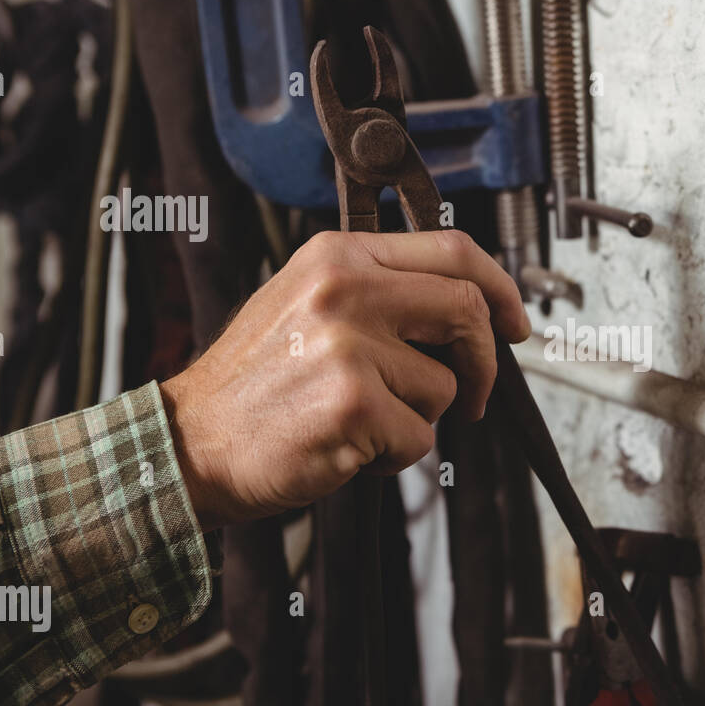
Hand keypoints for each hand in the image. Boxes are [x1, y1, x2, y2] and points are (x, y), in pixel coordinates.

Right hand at [159, 229, 530, 531]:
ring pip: (444, 386)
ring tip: (359, 419)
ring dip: (416, 417)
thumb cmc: (253, 385)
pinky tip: (347, 446)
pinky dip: (393, 456)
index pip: (452, 249)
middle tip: (474, 393)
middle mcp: (344, 291)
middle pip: (465, 311)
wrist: (190, 443)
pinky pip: (418, 438)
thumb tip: (464, 307)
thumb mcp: (305, 303)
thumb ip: (380, 291)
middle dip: (482, 361)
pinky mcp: (353, 406)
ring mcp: (349, 347)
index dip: (500, 288)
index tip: (515, 322)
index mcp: (338, 256)